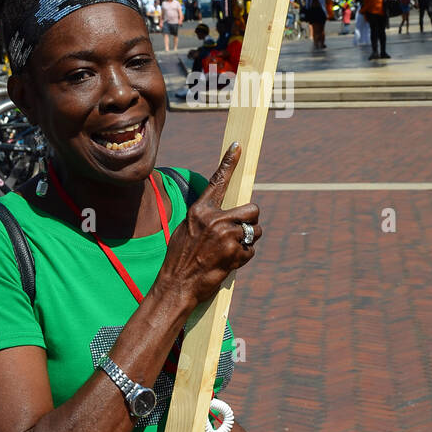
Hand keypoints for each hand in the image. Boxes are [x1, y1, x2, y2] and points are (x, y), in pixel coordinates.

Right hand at [156, 143, 260, 309]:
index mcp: (200, 210)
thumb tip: (224, 215)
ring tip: (229, 250)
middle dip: (251, 220)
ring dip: (248, 240)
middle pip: (252, 209)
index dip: (229, 162)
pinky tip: (227, 262)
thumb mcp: (186, 229)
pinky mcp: (235, 252)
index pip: (218, 181)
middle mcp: (215, 219)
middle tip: (241, 230)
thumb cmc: (179, 258)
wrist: (177, 285)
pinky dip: (243, 257)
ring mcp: (227, 235)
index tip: (238, 146)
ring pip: (255, 231)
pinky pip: (251, 250)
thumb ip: (205, 218)